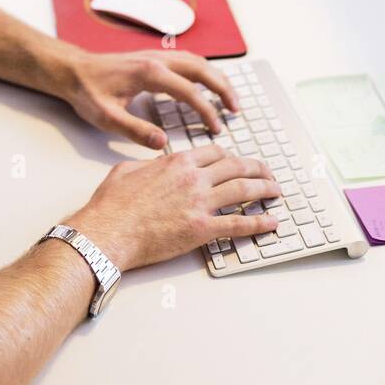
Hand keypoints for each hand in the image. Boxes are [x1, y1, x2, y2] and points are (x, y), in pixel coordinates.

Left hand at [57, 48, 240, 148]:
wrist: (74, 69)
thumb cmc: (88, 92)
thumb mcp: (106, 118)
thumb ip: (135, 131)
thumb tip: (162, 144)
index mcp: (150, 74)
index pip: (189, 92)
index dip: (206, 111)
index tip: (217, 128)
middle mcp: (158, 59)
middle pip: (202, 70)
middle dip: (223, 89)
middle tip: (236, 110)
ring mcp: (157, 55)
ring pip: (197, 62)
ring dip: (216, 78)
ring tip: (229, 98)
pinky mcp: (154, 57)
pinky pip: (188, 60)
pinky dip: (204, 71)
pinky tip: (208, 83)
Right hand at [68, 145, 280, 270]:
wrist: (108, 231)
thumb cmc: (112, 204)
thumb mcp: (127, 170)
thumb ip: (148, 163)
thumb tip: (154, 164)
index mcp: (178, 162)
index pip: (215, 153)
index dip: (230, 157)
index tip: (237, 162)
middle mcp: (194, 178)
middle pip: (236, 167)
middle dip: (257, 168)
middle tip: (268, 173)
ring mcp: (200, 203)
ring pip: (243, 190)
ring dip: (265, 190)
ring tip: (276, 191)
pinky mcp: (201, 229)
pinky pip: (238, 224)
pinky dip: (259, 223)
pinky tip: (271, 223)